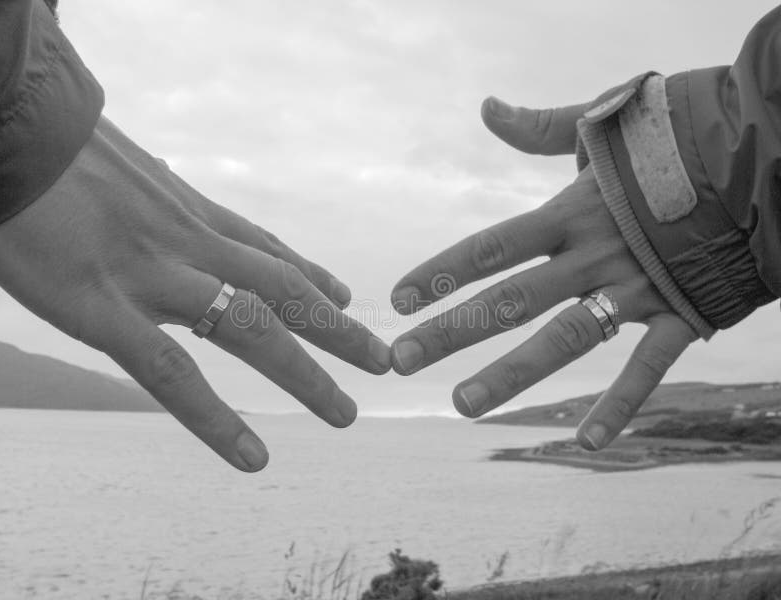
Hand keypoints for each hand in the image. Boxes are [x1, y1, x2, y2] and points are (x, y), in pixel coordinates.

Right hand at [0, 116, 390, 470]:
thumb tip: (151, 203)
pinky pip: (173, 373)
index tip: (344, 294)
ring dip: (306, 374)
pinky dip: (217, 419)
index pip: (264, 246)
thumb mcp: (114, 166)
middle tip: (383, 360)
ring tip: (346, 415)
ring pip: (250, 330)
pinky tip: (253, 458)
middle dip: (336, 327)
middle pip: (281, 288)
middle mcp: (185, 239)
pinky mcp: (100, 307)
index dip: (310, 273)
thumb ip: (145, 196)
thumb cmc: (46, 146)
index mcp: (183, 209)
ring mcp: (150, 274)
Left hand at [389, 96, 697, 449]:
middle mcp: (595, 254)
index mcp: (573, 211)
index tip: (397, 299)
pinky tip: (587, 442)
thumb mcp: (603, 127)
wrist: (760, 158)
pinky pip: (648, 366)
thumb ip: (540, 127)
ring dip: (511, 374)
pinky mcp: (683, 314)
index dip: (442, 271)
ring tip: (462, 404)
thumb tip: (486, 108)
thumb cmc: (672, 145)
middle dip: (452, 331)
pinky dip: (620, 404)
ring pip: (566, 339)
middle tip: (400, 360)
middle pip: (511, 300)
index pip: (492, 247)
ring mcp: (639, 288)